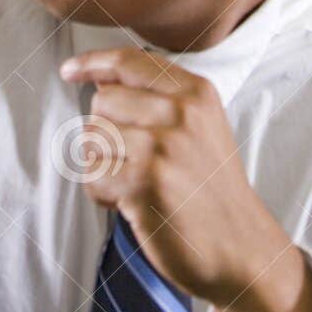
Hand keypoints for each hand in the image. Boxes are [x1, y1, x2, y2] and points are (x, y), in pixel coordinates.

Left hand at [59, 46, 300, 311]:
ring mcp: (162, 147)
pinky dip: (103, 194)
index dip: (93, 63)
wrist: (241, 249)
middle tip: (137, 164)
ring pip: (92, 138)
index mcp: (196, 93)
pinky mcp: (144, 182)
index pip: (129, 62)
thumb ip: (157, 99)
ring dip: (104, 166)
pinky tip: (133, 204)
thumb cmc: (212, 190)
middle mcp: (181, 113)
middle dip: (106, 134)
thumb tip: (100, 79)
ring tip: (138, 184)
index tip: (69, 70)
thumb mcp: (200, 128)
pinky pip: (92, 176)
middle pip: (102, 102)